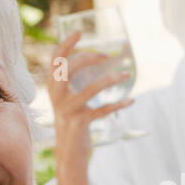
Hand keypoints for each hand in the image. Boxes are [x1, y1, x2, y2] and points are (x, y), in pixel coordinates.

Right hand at [47, 31, 133, 166]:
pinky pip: (102, 110)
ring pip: (90, 89)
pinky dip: (119, 104)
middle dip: (88, 58)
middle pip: (68, 69)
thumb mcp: (67, 99)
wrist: (67, 152)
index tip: (80, 33)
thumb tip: (93, 59)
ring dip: (110, 80)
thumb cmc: (72, 120)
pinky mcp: (80, 123)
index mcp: (53, 88)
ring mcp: (67, 110)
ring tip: (125, 74)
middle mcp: (57, 97)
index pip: (55, 60)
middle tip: (106, 55)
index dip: (66, 44)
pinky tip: (131, 100)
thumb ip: (72, 81)